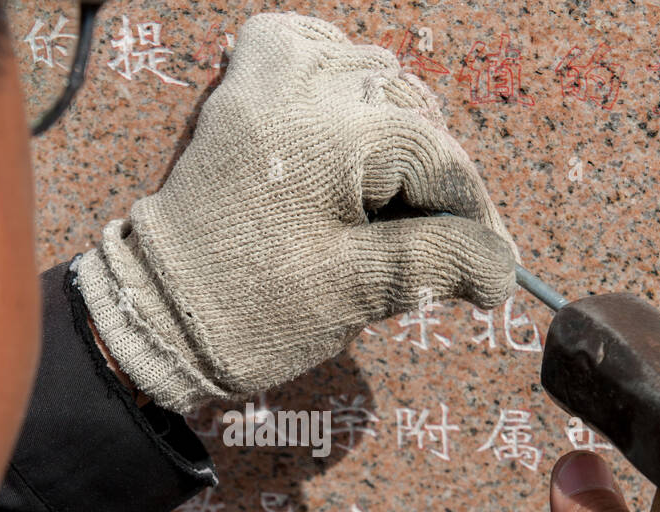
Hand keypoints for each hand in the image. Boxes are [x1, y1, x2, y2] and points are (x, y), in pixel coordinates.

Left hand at [74, 13, 517, 412]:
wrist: (157, 315)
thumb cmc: (249, 311)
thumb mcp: (357, 292)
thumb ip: (440, 261)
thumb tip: (502, 264)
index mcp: (328, 135)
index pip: (438, 156)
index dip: (473, 213)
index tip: (488, 265)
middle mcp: (297, 87)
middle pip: (411, 111)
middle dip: (432, 176)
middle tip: (433, 241)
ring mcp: (263, 79)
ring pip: (371, 74)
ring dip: (394, 127)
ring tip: (384, 201)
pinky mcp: (241, 86)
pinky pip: (310, 49)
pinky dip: (340, 79)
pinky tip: (346, 126)